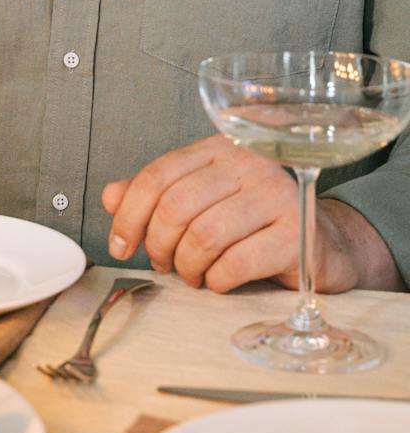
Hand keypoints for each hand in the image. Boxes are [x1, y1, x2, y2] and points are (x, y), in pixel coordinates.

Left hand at [101, 134, 370, 293]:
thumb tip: (110, 196)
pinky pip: (236, 263)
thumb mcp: (202, 202)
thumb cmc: (252, 223)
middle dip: (158, 244)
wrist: (321, 244)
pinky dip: (217, 281)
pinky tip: (219, 282)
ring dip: (187, 266)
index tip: (120, 245)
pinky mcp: (297, 235)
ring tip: (192, 275)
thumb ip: (155, 196)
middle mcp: (249, 164)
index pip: (158, 175)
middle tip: (162, 264)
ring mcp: (277, 196)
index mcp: (219, 150)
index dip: (129, 214)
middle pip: (176, 206)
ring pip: (204, 236)